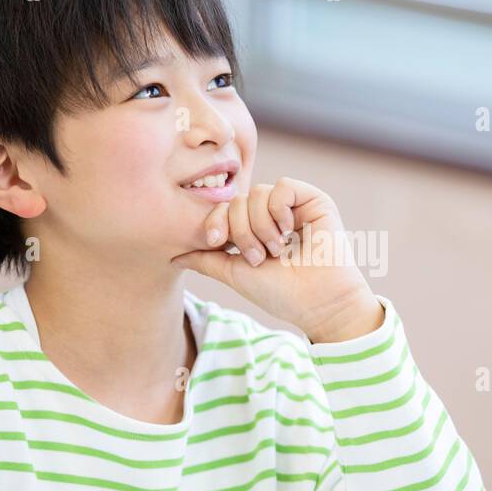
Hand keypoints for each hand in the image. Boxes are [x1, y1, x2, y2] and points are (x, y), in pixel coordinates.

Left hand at [170, 177, 384, 342]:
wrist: (317, 304)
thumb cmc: (280, 293)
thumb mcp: (234, 274)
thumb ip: (206, 260)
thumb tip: (174, 255)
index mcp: (254, 229)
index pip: (224, 209)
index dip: (215, 222)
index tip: (217, 244)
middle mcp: (272, 214)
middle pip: (237, 200)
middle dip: (241, 232)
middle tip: (258, 257)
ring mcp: (293, 206)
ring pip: (257, 194)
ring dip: (260, 227)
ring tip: (277, 250)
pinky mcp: (314, 200)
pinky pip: (283, 186)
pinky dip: (279, 210)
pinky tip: (287, 232)